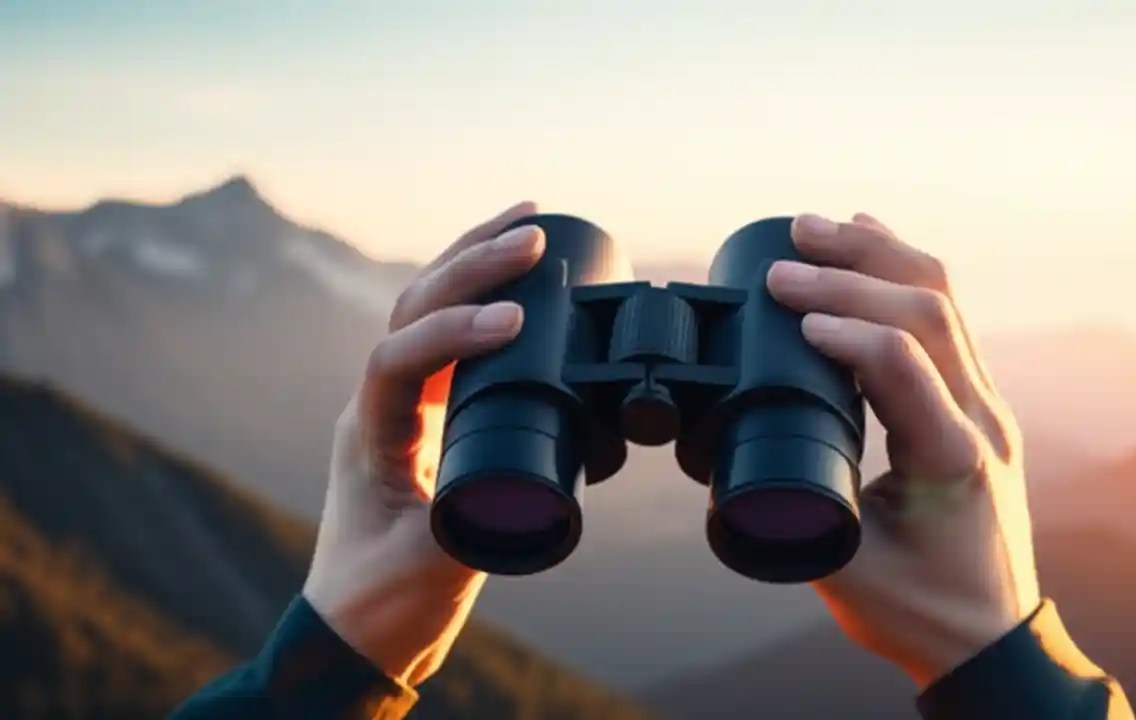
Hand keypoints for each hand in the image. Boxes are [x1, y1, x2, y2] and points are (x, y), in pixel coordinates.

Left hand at [302, 201, 545, 686]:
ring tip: (527, 221)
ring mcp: (403, 408)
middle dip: (471, 266)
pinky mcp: (430, 420)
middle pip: (412, 308)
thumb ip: (472, 520)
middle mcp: (379, 406)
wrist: (362, 630)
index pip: (399, 356)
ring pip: (427, 311)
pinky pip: (453, 341)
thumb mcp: (431, 564)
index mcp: (370, 433)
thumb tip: (533, 479)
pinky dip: (484, 304)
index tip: (517, 323)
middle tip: (533, 237)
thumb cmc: (384, 602)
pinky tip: (517, 286)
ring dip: (474, 263)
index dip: (454, 331)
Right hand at [766, 212, 1041, 688]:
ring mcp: (984, 404)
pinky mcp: (974, 402)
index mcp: (949, 457)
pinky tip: (868, 241)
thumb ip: (796, 509)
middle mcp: (979, 418)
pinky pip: (947, 316)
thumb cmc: (919, 611)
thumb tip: (731, 461)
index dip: (841, 327)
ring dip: (877, 255)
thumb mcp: (845, 570)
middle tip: (783, 260)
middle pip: (927, 309)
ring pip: (944, 299)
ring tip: (814, 228)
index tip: (786, 314)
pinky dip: (902, 271)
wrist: (989, 638)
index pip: (900, 361)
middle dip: (850, 273)